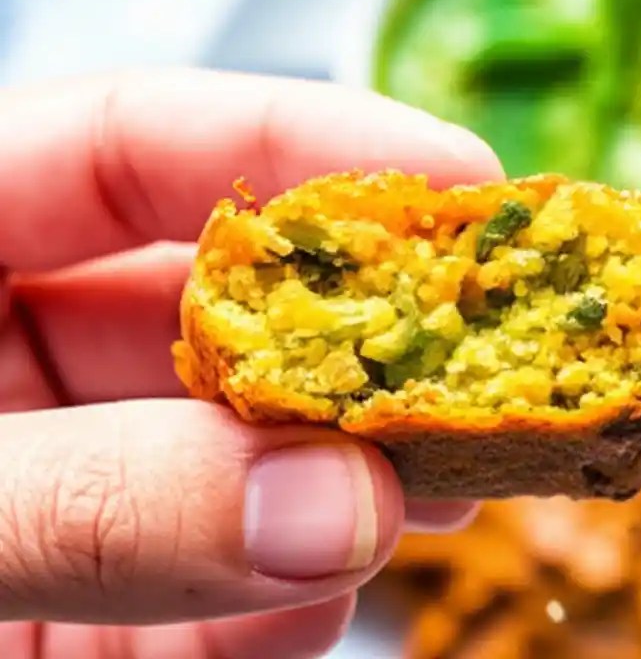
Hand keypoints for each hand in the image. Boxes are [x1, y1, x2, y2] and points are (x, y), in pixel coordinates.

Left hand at [0, 69, 502, 657]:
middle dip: (358, 337)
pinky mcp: (97, 612)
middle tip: (485, 353)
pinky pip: (220, 599)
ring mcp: (67, 492)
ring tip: (451, 483)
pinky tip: (321, 598)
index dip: (299, 138)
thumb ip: (96, 500)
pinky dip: (285, 608)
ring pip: (246, 454)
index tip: (461, 179)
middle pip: (222, 308)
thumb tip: (333, 505)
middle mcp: (12, 368)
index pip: (130, 148)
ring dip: (354, 475)